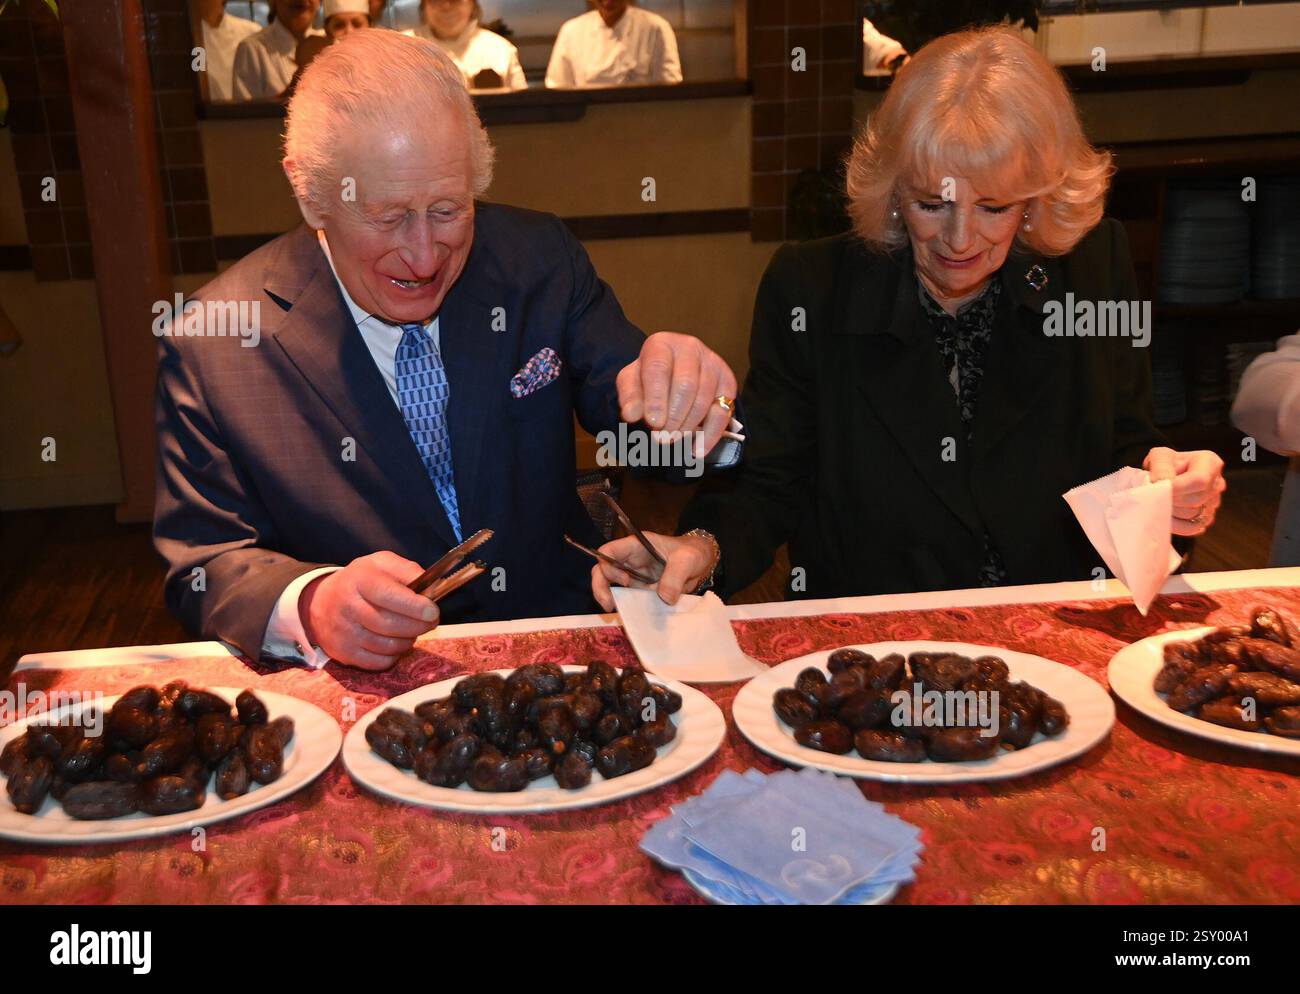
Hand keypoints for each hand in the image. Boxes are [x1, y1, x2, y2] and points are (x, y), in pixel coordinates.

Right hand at [299, 552, 439, 669]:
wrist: (322, 602)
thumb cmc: (361, 581)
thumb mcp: (381, 564)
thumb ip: (407, 570)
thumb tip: (431, 588)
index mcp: (359, 580)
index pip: (387, 595)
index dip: (413, 606)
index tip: (433, 611)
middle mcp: (348, 607)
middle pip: (389, 624)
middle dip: (418, 625)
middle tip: (431, 621)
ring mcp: (344, 633)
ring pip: (387, 645)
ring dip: (408, 640)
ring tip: (412, 629)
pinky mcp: (344, 654)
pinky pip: (380, 662)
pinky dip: (395, 655)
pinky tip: (396, 642)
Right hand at [590, 531, 715, 611]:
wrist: (703, 562)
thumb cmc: (693, 552)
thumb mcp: (687, 560)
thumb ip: (675, 576)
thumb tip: (664, 598)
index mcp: (636, 546)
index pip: (609, 551)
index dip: (608, 566)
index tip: (624, 581)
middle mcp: (630, 560)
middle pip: (602, 570)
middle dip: (600, 587)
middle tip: (609, 605)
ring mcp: (634, 575)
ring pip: (610, 585)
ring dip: (610, 599)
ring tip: (619, 612)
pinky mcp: (641, 589)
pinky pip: (627, 597)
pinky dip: (626, 607)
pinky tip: (632, 616)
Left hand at [616, 332, 737, 458]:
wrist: (672, 371)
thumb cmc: (649, 379)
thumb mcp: (632, 383)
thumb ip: (629, 397)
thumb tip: (631, 415)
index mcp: (661, 344)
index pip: (658, 369)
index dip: (656, 398)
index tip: (653, 423)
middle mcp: (690, 348)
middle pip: (686, 385)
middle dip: (673, 416)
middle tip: (662, 438)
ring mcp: (712, 363)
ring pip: (704, 400)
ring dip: (688, 426)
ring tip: (673, 440)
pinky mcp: (728, 381)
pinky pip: (722, 413)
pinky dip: (710, 435)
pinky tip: (696, 451)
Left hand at [1143, 447, 1226, 536]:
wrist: (1164, 478)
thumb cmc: (1163, 464)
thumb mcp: (1159, 456)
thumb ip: (1161, 466)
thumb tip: (1162, 482)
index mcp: (1209, 462)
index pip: (1199, 480)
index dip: (1177, 487)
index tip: (1158, 487)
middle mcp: (1217, 482)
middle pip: (1195, 500)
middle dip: (1171, 499)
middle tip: (1155, 494)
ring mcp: (1214, 502)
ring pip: (1193, 515)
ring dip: (1171, 511)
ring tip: (1159, 501)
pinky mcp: (1207, 517)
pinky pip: (1192, 527)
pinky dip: (1175, 524)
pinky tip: (1166, 514)